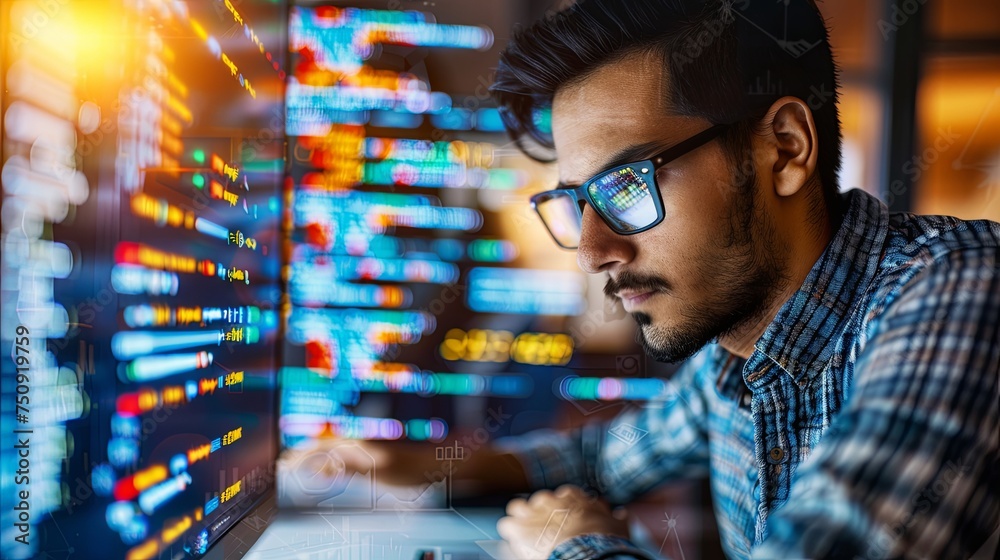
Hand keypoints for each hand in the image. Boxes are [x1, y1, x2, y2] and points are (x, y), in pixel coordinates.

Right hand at [280, 438, 437, 486]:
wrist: (433, 467)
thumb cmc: (409, 469)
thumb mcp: (377, 469)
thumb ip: (348, 464)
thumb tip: (320, 463)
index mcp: (355, 445)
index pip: (319, 448)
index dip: (299, 455)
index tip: (282, 463)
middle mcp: (357, 445)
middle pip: (322, 447)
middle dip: (301, 454)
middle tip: (282, 463)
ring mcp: (364, 451)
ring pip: (331, 452)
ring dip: (313, 458)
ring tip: (297, 465)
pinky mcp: (370, 459)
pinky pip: (341, 458)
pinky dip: (328, 464)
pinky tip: (327, 472)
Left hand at [497, 485, 629, 558]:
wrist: (588, 550)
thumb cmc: (605, 540)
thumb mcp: (616, 525)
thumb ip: (615, 518)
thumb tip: (621, 515)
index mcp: (572, 496)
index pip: (561, 498)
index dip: (561, 512)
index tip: (565, 522)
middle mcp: (549, 498)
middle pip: (538, 501)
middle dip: (540, 515)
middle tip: (545, 532)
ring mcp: (531, 511)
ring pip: (518, 508)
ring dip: (521, 520)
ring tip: (524, 534)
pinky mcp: (517, 526)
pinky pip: (506, 525)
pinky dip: (510, 533)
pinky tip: (515, 542)